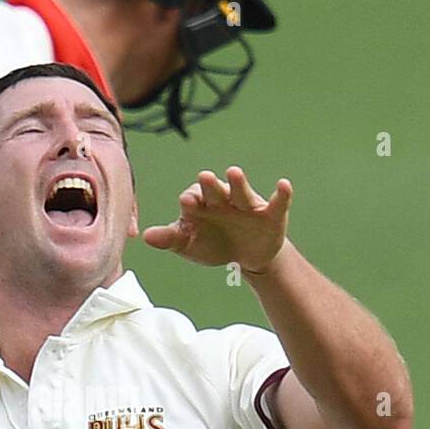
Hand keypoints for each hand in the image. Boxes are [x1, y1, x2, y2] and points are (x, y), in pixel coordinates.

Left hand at [142, 167, 292, 274]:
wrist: (246, 256)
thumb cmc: (213, 243)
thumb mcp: (190, 245)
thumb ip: (170, 239)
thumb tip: (146, 236)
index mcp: (201, 206)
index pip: (193, 199)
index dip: (190, 202)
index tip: (187, 204)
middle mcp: (223, 200)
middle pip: (214, 190)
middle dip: (210, 185)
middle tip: (203, 177)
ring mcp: (247, 204)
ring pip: (241, 190)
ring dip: (238, 182)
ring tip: (234, 173)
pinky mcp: (271, 213)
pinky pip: (278, 201)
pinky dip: (282, 194)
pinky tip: (284, 185)